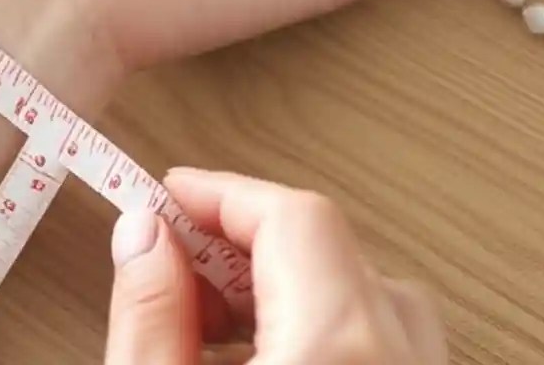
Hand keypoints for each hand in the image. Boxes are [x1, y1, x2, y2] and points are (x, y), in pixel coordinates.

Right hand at [105, 169, 445, 363]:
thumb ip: (150, 317)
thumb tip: (144, 239)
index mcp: (336, 348)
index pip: (294, 218)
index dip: (224, 195)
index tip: (173, 197)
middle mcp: (398, 360)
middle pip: (332, 249)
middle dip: (247, 244)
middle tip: (178, 262)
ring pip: (367, 297)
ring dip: (288, 288)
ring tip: (213, 323)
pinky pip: (386, 344)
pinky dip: (326, 331)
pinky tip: (262, 359)